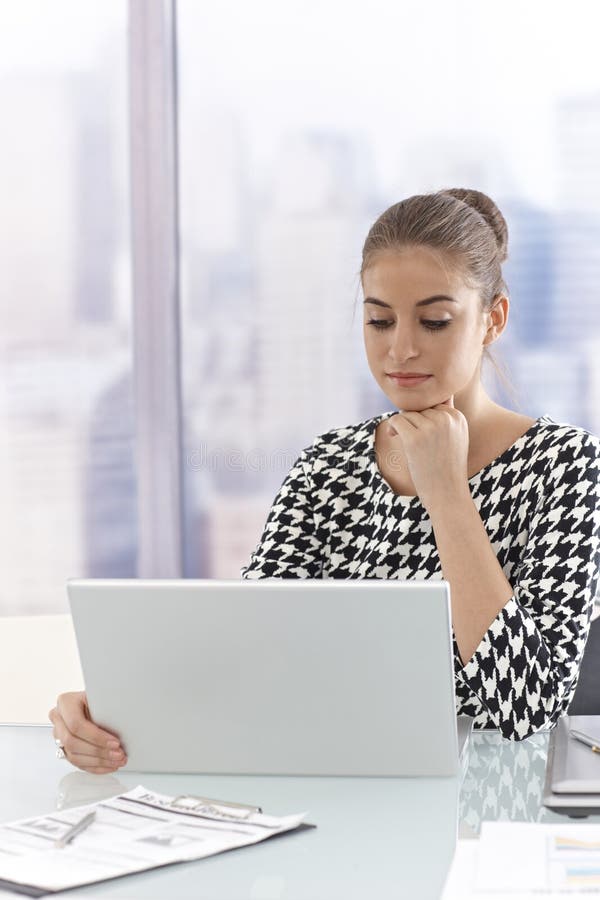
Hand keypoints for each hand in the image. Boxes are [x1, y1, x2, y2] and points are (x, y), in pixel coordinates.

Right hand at [49, 691, 126, 773]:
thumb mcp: (101, 697)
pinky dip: (95, 767)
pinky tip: (108, 765)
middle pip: (72, 742)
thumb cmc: (98, 698)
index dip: (96, 737)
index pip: (76, 724)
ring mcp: (59, 735)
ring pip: (73, 756)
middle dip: (98, 751)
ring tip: (116, 761)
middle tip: (117, 754)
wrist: (93, 701)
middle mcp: (58, 719)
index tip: (115, 742)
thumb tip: (122, 720)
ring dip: (98, 761)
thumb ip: (106, 708)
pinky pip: (77, 763)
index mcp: (66, 702)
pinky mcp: (65, 748)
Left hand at [387, 396, 469, 512]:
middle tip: (414, 442)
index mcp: (457, 416)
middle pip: (418, 408)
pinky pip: (396, 420)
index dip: (423, 418)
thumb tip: (436, 395)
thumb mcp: (454, 438)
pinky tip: (395, 438)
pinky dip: (393, 428)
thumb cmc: (447, 468)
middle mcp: (446, 418)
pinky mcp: (415, 438)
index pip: (432, 404)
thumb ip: (445, 417)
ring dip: (403, 426)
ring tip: (408, 444)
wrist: (448, 494)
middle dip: (412, 422)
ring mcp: (431, 427)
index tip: (422, 434)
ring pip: (406, 413)